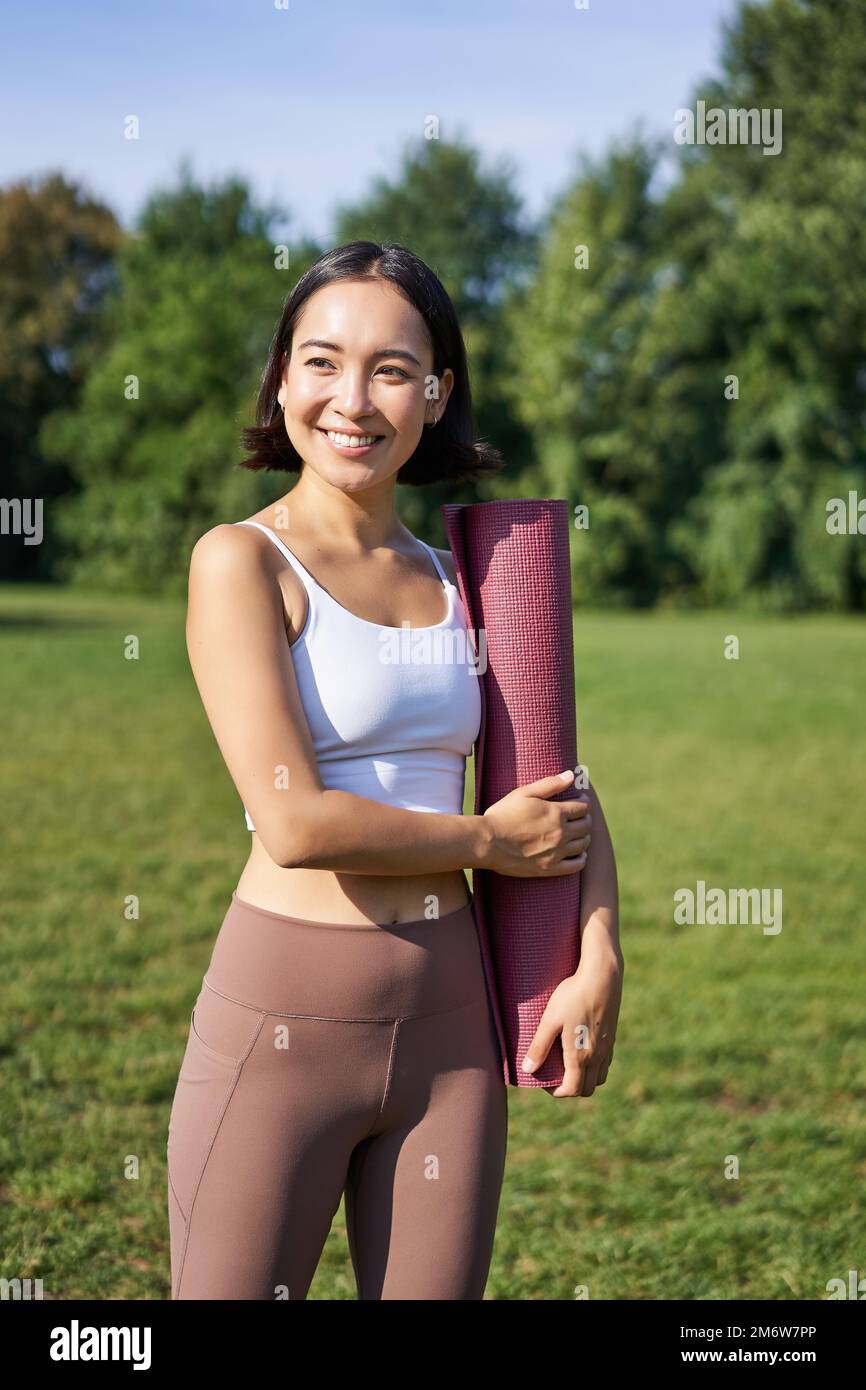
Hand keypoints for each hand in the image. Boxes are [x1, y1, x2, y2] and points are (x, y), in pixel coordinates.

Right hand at [481, 770, 591, 876]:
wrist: (487, 842)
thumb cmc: (503, 814)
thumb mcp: (524, 793)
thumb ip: (550, 784)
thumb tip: (572, 775)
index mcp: (556, 813)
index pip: (583, 807)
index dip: (584, 802)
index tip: (581, 800)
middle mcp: (561, 833)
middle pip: (586, 826)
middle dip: (586, 819)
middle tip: (580, 817)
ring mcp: (557, 852)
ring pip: (583, 844)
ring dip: (584, 837)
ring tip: (579, 833)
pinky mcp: (550, 868)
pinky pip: (576, 865)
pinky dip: (582, 858)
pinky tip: (579, 854)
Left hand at [522, 948, 622, 1096]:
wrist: (602, 975)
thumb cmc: (573, 995)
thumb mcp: (550, 1019)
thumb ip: (539, 1046)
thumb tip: (528, 1069)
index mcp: (581, 1056)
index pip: (571, 1090)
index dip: (556, 1092)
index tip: (543, 1081)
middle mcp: (598, 1056)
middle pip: (587, 1088)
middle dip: (570, 1088)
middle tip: (554, 1074)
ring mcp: (608, 1047)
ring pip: (599, 1077)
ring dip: (584, 1078)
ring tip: (568, 1063)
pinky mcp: (612, 1035)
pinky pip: (606, 1061)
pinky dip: (594, 1065)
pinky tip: (582, 1048)